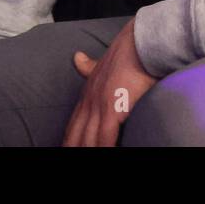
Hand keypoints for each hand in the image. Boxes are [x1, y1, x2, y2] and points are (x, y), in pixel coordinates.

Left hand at [62, 16, 157, 146]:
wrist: (139, 44)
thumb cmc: (126, 53)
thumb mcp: (101, 61)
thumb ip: (88, 65)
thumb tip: (76, 57)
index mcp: (86, 94)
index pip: (73, 125)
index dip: (69, 140)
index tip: (66, 148)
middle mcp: (89, 102)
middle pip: (76, 135)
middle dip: (74, 147)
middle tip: (69, 157)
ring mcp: (99, 106)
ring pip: (89, 140)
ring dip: (88, 150)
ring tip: (88, 159)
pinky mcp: (113, 109)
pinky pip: (105, 137)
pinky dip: (105, 148)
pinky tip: (107, 153)